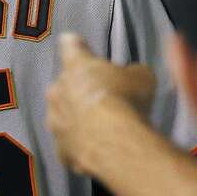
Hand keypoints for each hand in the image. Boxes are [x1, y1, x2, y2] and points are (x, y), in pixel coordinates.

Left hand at [47, 33, 155, 171]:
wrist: (116, 142)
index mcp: (76, 64)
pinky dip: (80, 147)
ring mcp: (54, 122)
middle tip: (103, 98)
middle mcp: (57, 89)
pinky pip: (69, 146)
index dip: (76, 45)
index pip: (70, 44)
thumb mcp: (142, 77)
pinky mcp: (60, 151)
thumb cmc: (126, 100)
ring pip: (62, 116)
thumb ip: (132, 72)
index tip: (79, 45)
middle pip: (64, 83)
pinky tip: (97, 151)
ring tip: (100, 128)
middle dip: (79, 89)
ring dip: (76, 119)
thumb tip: (133, 76)